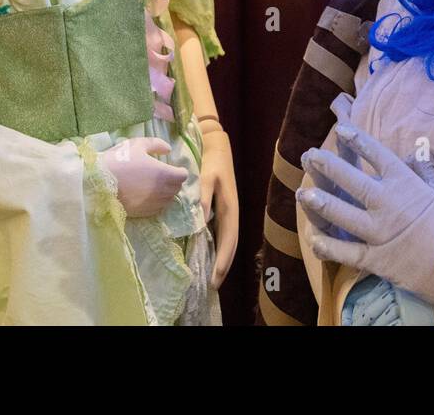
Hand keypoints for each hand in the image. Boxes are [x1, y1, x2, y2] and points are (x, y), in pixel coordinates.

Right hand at [99, 137, 187, 217]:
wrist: (97, 184)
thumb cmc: (118, 161)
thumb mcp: (137, 145)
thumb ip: (156, 144)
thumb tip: (168, 149)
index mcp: (163, 173)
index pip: (183, 176)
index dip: (179, 171)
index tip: (172, 168)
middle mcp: (162, 190)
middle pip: (177, 188)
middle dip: (174, 181)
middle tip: (163, 175)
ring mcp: (153, 203)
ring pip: (168, 199)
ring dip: (166, 193)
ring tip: (154, 186)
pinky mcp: (143, 213)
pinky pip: (157, 208)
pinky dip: (156, 202)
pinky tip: (146, 196)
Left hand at [198, 124, 238, 288]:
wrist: (216, 147)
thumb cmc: (211, 162)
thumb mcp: (208, 176)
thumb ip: (205, 196)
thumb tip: (202, 219)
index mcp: (230, 208)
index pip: (229, 239)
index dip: (224, 259)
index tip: (216, 276)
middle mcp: (231, 214)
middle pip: (230, 245)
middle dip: (224, 265)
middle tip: (213, 285)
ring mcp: (227, 213)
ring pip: (227, 241)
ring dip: (222, 259)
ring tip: (213, 277)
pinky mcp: (221, 210)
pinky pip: (221, 234)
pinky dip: (218, 248)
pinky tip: (209, 255)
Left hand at [298, 122, 433, 309]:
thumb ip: (425, 171)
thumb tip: (419, 150)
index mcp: (405, 184)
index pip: (377, 155)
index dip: (358, 140)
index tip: (341, 129)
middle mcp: (388, 204)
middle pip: (353, 181)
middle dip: (329, 167)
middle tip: (311, 155)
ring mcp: (380, 232)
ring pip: (344, 214)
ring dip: (322, 204)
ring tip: (303, 194)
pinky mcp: (377, 258)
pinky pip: (347, 251)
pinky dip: (329, 246)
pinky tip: (314, 239)